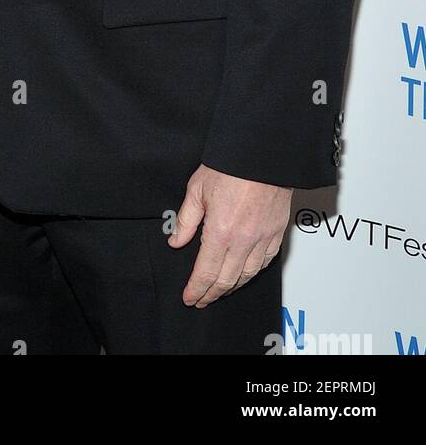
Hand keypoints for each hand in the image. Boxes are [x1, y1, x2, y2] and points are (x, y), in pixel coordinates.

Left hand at [169, 164, 290, 306]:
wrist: (262, 153)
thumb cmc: (229, 166)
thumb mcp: (197, 190)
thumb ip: (186, 220)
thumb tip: (176, 242)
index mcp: (221, 232)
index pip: (206, 272)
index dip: (196, 289)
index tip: (189, 298)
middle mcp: (244, 241)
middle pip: (227, 280)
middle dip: (212, 294)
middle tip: (201, 300)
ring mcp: (263, 239)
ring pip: (248, 275)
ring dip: (232, 286)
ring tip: (220, 290)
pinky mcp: (277, 234)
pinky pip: (266, 262)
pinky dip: (252, 273)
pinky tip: (245, 273)